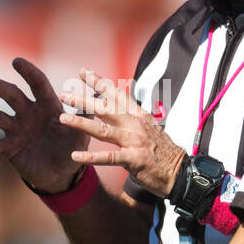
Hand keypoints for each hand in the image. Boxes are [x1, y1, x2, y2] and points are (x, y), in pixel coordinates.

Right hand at [0, 58, 87, 193]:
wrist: (63, 174)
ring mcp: (16, 130)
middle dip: (2, 89)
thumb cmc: (73, 147)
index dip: (28, 73)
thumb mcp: (83, 133)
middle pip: (13, 97)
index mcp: (47, 106)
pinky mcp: (8, 148)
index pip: (37, 84)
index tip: (17, 61)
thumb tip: (97, 94)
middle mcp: (28, 113)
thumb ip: (85, 115)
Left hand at [59, 68, 186, 198]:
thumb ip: (131, 116)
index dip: (98, 82)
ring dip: (81, 123)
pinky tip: (75, 156)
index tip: (82, 71)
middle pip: (105, 108)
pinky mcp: (134, 159)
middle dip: (83, 100)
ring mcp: (134, 141)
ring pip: (103, 129)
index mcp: (138, 114)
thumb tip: (116, 104)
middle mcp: (135, 124)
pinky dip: (91, 157)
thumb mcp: (148, 127)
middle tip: (64, 95)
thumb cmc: (162, 151)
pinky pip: (109, 157)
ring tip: (62, 119)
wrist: (181, 172)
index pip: (116, 94)